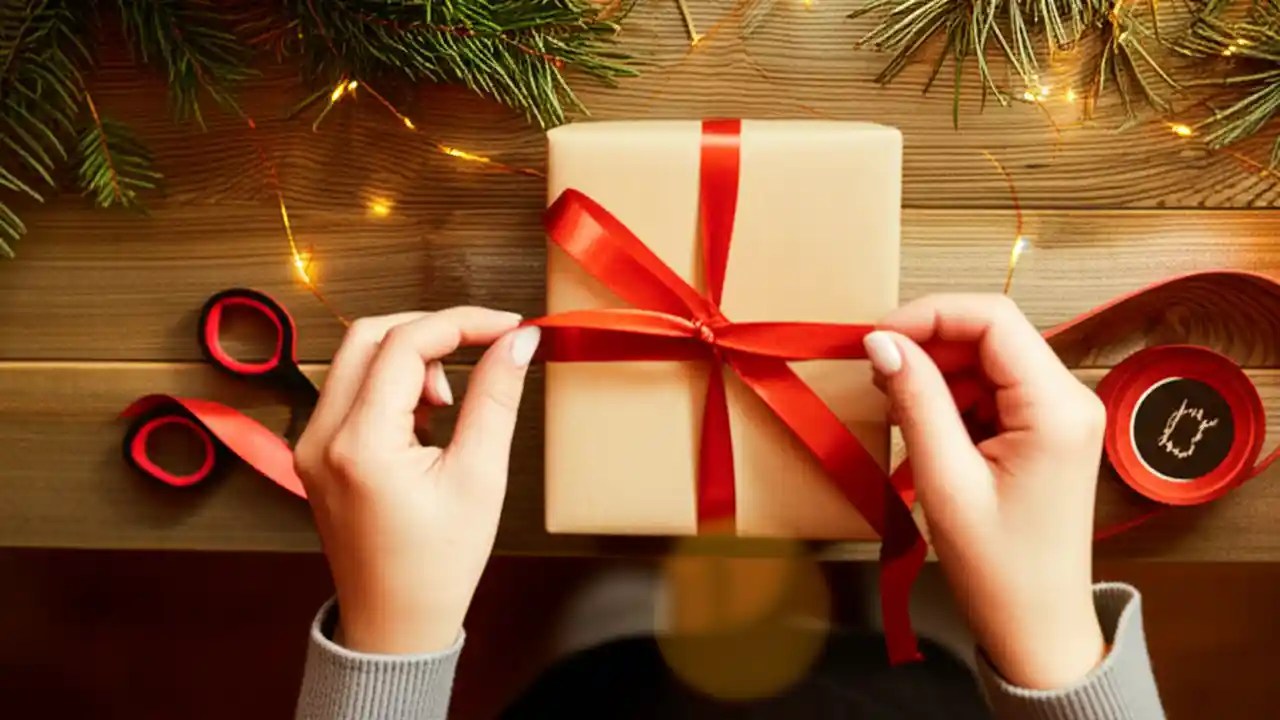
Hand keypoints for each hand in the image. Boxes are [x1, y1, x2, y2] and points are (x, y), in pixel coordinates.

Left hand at [294, 307, 540, 654]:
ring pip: (355, 358)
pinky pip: (350, 389)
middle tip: (481, 348)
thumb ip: (496, 399)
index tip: (508, 327)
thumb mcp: (479, 477)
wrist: (395, 624)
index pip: (405, 344)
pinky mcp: (315, 451)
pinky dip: (392, 385)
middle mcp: (321, 437)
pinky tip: (424, 423)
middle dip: (431, 331)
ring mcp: (311, 444)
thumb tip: (518, 342)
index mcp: (360, 444)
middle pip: (368, 335)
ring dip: (409, 358)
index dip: (462, 324)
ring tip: (449, 407)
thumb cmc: (437, 565)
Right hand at [863, 295, 1105, 689]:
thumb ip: (916, 400)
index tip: (875, 338)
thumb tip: (881, 341)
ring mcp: (1062, 414)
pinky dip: (953, 397)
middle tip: (876, 375)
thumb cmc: (997, 568)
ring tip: (896, 407)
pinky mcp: (1047, 431)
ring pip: (989, 359)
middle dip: (929, 343)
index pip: (994, 319)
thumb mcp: (945, 480)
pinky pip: (994, 389)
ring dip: (938, 372)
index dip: (929, 314)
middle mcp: (1070, 398)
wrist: (1039, 630)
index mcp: (1056, 408)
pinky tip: (923, 426)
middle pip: (992, 334)